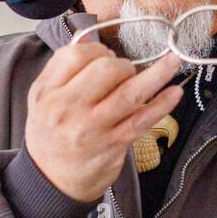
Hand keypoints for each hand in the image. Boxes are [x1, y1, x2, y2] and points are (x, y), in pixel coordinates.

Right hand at [25, 46, 182, 201]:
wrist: (51, 180)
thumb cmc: (51, 133)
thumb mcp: (42, 99)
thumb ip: (61, 67)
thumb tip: (88, 37)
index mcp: (48, 93)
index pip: (77, 56)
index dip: (97, 49)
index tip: (105, 55)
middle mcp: (69, 110)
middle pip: (106, 70)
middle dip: (123, 64)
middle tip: (124, 71)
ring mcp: (94, 128)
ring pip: (130, 93)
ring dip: (157, 74)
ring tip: (173, 61)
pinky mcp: (115, 143)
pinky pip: (143, 120)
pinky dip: (162, 104)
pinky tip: (175, 92)